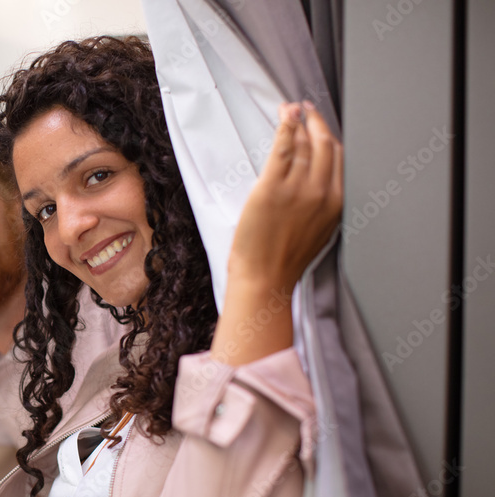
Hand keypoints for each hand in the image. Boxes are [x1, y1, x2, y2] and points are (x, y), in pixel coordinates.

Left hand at [230, 102, 342, 291]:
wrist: (265, 279)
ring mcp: (297, 189)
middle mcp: (321, 192)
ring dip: (297, 120)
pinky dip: (285, 128)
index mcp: (336, 203)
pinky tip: (283, 117)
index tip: (322, 125)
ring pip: (303, 144)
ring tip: (290, 109)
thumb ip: (322, 204)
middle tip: (306, 109)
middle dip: (316, 121)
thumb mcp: (318, 231)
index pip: (339, 158)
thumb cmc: (285, 261)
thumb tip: (317, 182)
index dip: (330, 136)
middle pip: (325, 144)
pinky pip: (282, 148)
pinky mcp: (272, 187)